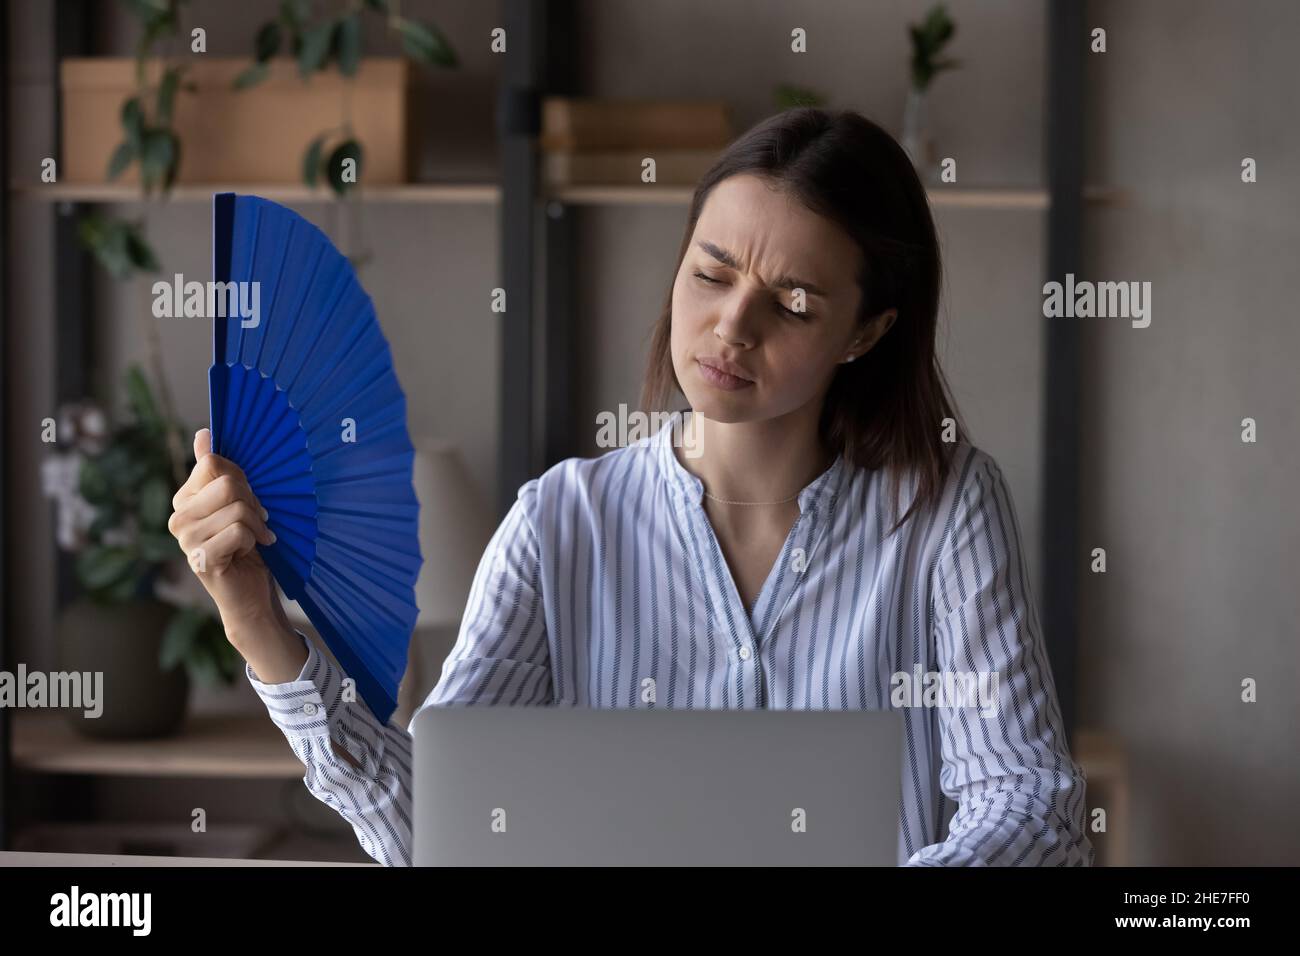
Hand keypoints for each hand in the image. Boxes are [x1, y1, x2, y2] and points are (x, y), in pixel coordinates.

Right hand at [168, 427, 283, 646]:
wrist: (252, 592)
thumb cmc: (248, 545)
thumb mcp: (237, 502)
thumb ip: (218, 471)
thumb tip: (202, 434)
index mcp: (185, 498)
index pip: (213, 464)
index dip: (242, 479)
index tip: (251, 498)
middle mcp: (178, 517)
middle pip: (228, 484)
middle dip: (253, 502)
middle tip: (257, 521)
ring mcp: (185, 539)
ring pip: (237, 509)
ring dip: (256, 525)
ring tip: (255, 539)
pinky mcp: (200, 559)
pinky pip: (238, 532)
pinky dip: (253, 541)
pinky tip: (249, 553)